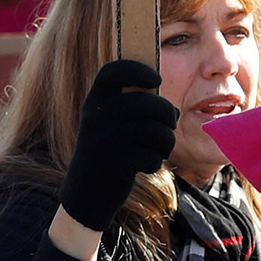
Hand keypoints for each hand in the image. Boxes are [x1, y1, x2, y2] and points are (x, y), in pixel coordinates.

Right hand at [56, 59, 180, 235]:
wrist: (86, 191)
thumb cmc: (108, 151)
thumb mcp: (113, 125)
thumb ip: (139, 111)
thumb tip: (174, 110)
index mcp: (95, 100)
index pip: (114, 70)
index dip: (138, 69)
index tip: (156, 79)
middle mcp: (97, 114)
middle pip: (150, 102)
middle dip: (168, 115)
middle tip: (169, 126)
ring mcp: (107, 137)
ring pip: (158, 130)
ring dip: (166, 142)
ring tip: (159, 149)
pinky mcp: (117, 161)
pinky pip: (153, 156)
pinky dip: (154, 162)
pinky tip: (142, 166)